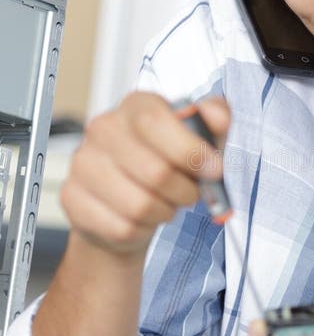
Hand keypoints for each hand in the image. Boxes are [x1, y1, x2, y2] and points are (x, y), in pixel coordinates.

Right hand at [60, 91, 230, 255]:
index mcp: (135, 106)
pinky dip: (142, 230)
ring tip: (165, 204)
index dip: (190, 150)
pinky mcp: (73, 198)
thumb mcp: (200, 137)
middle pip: (155, 171)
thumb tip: (218, 117)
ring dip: (165, 212)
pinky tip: (142, 218)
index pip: (155, 122)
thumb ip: (215, 120)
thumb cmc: (166, 163)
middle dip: (185, 190)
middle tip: (190, 193)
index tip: (214, 169)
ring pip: (140, 205)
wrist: (125, 199)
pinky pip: (122, 227)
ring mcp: (83, 163)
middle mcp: (103, 129)